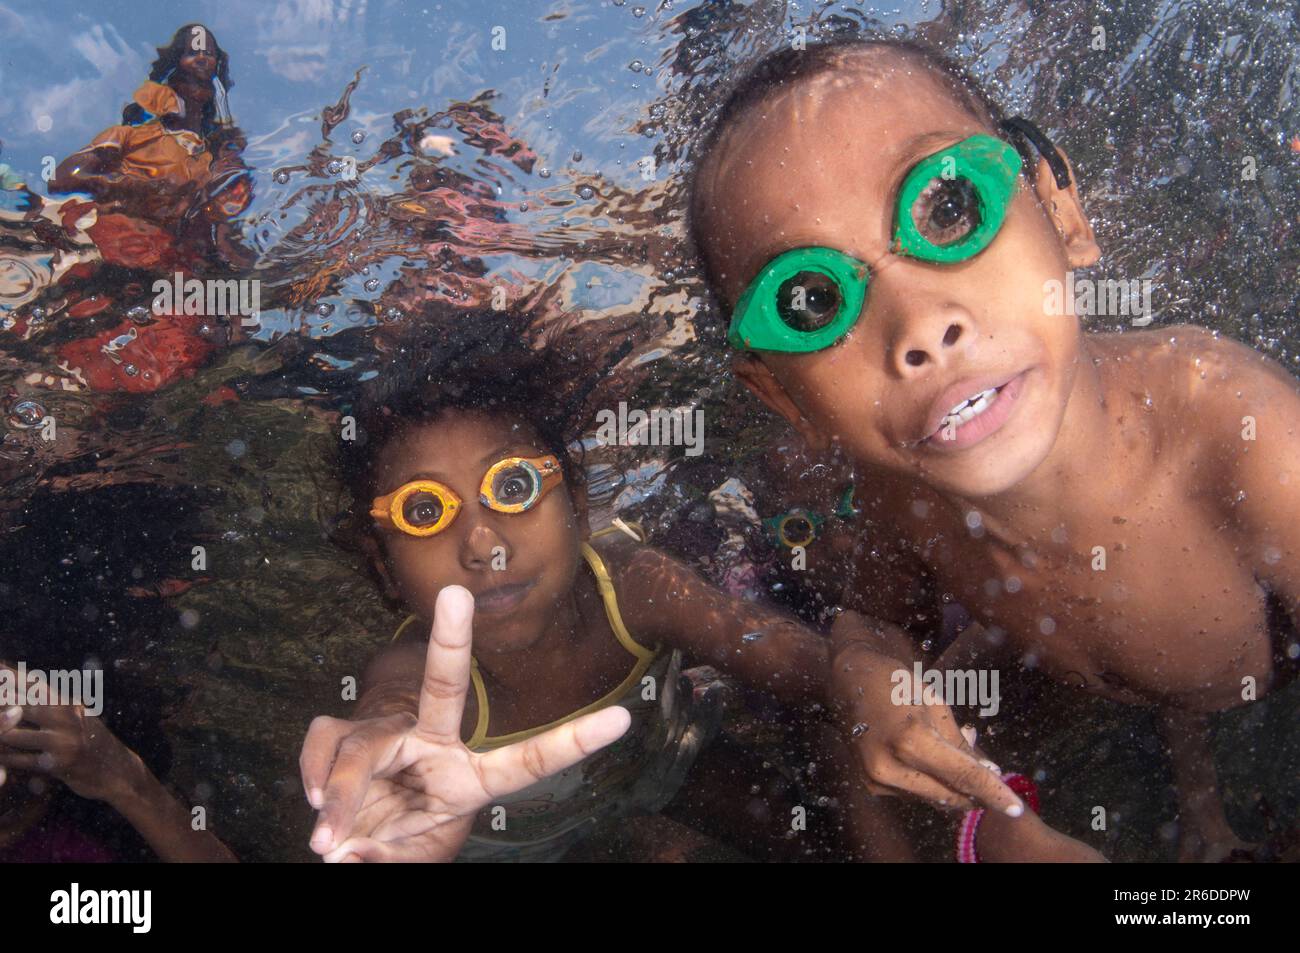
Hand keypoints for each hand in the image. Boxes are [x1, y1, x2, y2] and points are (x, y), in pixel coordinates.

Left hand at [0, 666, 140, 802]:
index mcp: (68, 704)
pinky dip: (6, 760)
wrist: (118, 771)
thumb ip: (55, 703)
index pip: (33, 684)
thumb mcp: (79, 717)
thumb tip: (29, 682)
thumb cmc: (92, 742)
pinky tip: (0, 759)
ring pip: (13, 735)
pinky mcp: (59, 764)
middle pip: (19, 705)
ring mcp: (63, 740)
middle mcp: (67, 717)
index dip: (10, 676)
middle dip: (0, 703)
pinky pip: (21, 761)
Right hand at [299, 586, 630, 861]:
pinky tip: (317, 808)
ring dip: (343, 795)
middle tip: (456, 593)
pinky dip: (314, 778)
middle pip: (444, 687)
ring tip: (328, 841)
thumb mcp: (409, 860)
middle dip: (451, 640)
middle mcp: (434, 744)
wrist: (353, 838)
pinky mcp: (341, 734)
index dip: (573, 742)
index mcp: (471, 778)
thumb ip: (387, 862)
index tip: (624, 719)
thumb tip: (350, 860)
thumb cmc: (397, 841)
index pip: (528, 761)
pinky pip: (324, 744)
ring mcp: (388, 733)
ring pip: (364, 746)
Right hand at [829, 611, 1023, 816]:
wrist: (846, 681)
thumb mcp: (935, 704)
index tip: (1016, 809)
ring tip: (954, 752)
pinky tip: (932, 758)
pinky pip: (914, 791)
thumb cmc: (895, 683)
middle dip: (974, 792)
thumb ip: (961, 744)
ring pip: (932, 796)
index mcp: (910, 740)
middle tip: (991, 775)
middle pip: (948, 795)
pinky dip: (931, 781)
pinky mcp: (871, 784)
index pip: (962, 775)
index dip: (992, 793)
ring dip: (952, 785)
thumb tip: (989, 773)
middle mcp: (889, 767)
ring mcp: (877, 779)